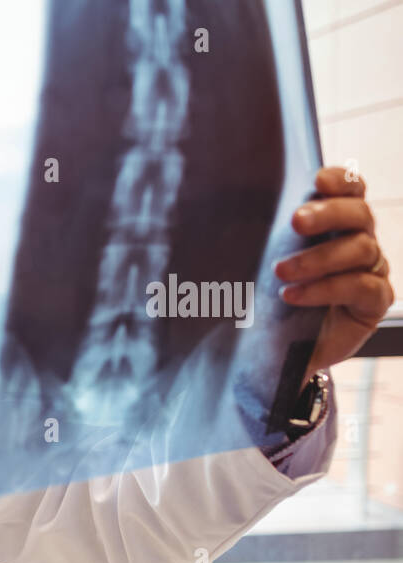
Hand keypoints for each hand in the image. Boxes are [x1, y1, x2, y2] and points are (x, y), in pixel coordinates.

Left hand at [275, 166, 394, 385]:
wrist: (269, 352)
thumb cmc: (259, 298)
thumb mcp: (253, 262)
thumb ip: (253, 232)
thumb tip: (218, 201)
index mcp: (335, 224)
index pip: (351, 190)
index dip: (341, 180)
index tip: (316, 180)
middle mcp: (359, 242)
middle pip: (360, 214)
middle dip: (328, 213)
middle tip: (295, 221)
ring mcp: (370, 272)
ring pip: (362, 250)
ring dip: (318, 258)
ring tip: (279, 272)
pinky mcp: (374, 303)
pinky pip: (363, 288)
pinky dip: (327, 289)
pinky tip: (292, 295)